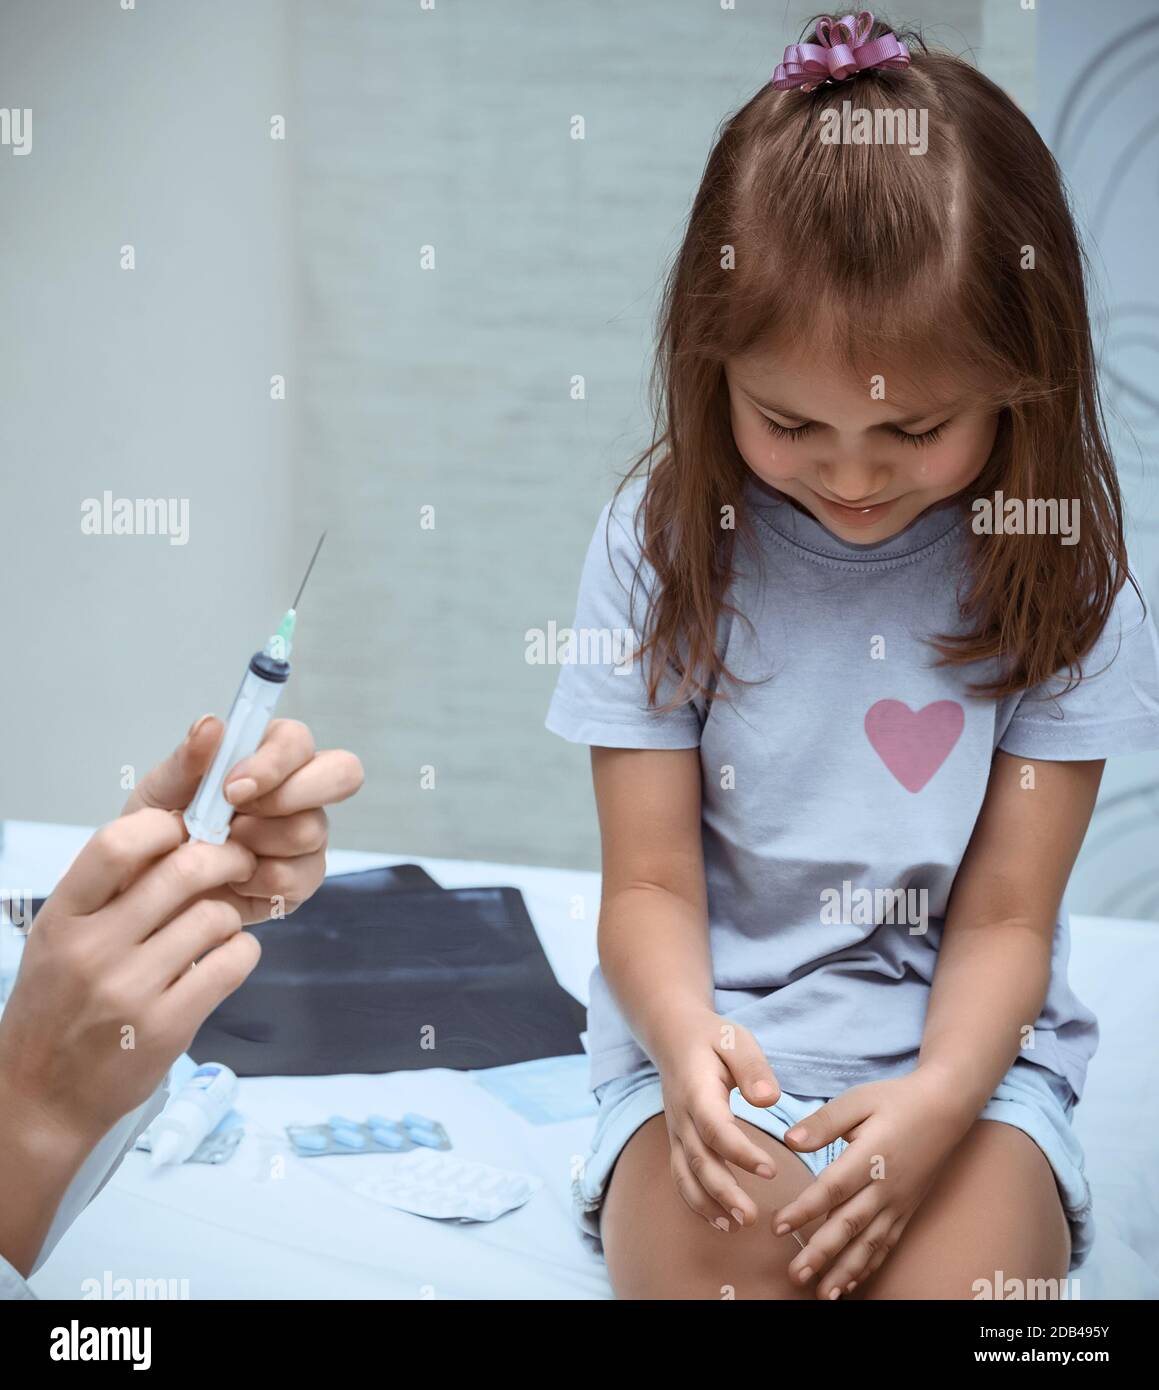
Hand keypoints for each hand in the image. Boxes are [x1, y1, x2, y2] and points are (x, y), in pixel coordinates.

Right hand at [0, 810, 260, 1149]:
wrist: (42, 1097)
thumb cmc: (57, 1007)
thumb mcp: (60, 939)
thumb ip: (107, 893)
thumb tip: (178, 837)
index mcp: (62, 919)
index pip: (116, 844)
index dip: (163, 827)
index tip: (185, 832)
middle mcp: (93, 950)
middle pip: (184, 871)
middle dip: (225, 858)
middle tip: (237, 862)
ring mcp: (130, 991)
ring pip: (215, 916)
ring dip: (231, 914)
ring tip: (219, 926)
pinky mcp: (167, 1027)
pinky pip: (232, 963)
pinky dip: (242, 951)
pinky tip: (227, 957)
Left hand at [123, 714, 363, 924]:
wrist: (148, 888)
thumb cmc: (159, 829)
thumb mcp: (160, 791)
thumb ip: (188, 760)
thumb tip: (212, 724)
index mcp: (268, 756)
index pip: (298, 741)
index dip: (274, 762)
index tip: (231, 789)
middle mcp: (300, 791)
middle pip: (342, 773)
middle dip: (291, 796)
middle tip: (238, 821)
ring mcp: (308, 836)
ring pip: (312, 830)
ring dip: (258, 843)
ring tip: (221, 851)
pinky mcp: (303, 879)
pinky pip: (300, 877)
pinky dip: (257, 881)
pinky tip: (231, 879)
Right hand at [654, 1009, 782, 1231]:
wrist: (673, 1036)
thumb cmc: (712, 1038)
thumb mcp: (736, 1039)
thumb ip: (752, 1067)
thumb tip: (769, 1100)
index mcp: (697, 1091)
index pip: (716, 1128)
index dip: (741, 1153)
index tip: (772, 1170)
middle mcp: (682, 1117)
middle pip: (699, 1160)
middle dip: (724, 1193)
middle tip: (752, 1218)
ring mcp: (677, 1131)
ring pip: (686, 1175)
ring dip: (708, 1205)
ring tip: (737, 1227)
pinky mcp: (679, 1141)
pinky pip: (682, 1176)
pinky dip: (697, 1202)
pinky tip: (722, 1221)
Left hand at [770, 1069, 975, 1298]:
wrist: (946, 1107)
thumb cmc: (897, 1100)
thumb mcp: (858, 1099)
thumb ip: (824, 1122)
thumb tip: (789, 1141)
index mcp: (871, 1157)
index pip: (832, 1189)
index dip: (805, 1210)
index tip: (778, 1227)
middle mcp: (887, 1186)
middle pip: (850, 1225)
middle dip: (822, 1254)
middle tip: (795, 1275)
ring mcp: (899, 1202)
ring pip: (870, 1243)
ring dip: (845, 1270)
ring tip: (822, 1293)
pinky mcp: (908, 1209)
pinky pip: (887, 1243)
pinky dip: (870, 1265)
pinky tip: (852, 1281)